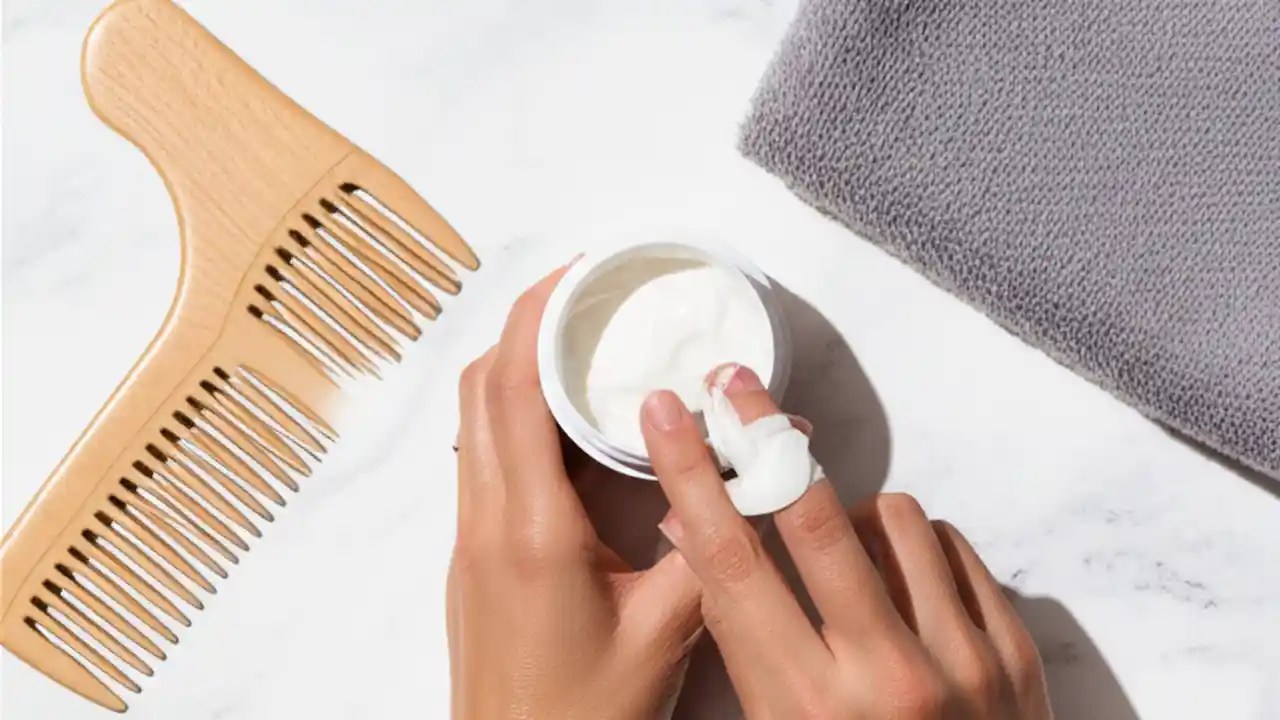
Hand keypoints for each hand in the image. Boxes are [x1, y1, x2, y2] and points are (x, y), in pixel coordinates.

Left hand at [449, 266, 702, 719]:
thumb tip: (767, 466)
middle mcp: (485, 523)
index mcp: (530, 530)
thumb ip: (717, 540)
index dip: (536, 318)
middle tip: (585, 296)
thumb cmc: (588, 714)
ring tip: (580, 347)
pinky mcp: (473, 560)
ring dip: (515, 371)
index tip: (577, 273)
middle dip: (524, 327)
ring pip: (474, 424)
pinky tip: (570, 428)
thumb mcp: (670, 629)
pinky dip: (515, 419)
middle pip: (481, 391)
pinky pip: (484, 461)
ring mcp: (469, 541)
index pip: (512, 391)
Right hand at [642, 365, 1052, 718]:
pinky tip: (897, 572)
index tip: (668, 413)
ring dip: (849, 510)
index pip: (732, 564)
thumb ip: (738, 639)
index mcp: (806, 707)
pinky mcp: (1014, 652)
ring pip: (891, 517)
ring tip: (835, 540)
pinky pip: (953, 547)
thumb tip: (693, 531)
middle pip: (811, 515)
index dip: (691, 477)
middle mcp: (885, 676)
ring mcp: (962, 660)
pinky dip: (914, 544)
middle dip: (763, 434)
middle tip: (737, 387)